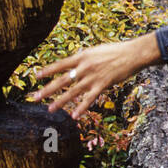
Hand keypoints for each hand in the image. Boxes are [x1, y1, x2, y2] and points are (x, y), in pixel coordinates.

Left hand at [29, 33, 161, 118]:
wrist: (132, 54)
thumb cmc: (116, 51)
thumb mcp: (96, 51)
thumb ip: (85, 59)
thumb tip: (75, 64)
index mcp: (82, 56)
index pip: (60, 64)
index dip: (47, 70)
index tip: (36, 76)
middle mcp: (84, 67)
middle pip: (62, 80)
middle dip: (47, 90)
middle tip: (35, 97)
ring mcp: (93, 77)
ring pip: (73, 92)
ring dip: (60, 101)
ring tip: (50, 109)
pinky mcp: (103, 85)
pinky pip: (89, 99)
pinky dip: (81, 108)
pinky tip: (74, 116)